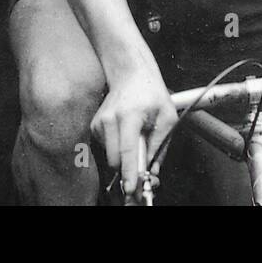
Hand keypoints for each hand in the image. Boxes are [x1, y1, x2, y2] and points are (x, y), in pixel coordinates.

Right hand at [92, 62, 176, 196]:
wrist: (130, 74)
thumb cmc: (151, 94)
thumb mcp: (167, 117)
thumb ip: (160, 146)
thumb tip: (152, 171)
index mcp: (130, 115)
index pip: (127, 150)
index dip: (130, 172)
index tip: (132, 188)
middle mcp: (110, 119)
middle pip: (115, 160)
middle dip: (129, 168)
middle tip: (144, 165)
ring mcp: (99, 122)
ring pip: (111, 156)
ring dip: (124, 156)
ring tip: (136, 135)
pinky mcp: (94, 126)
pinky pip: (107, 149)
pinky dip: (118, 147)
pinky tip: (126, 131)